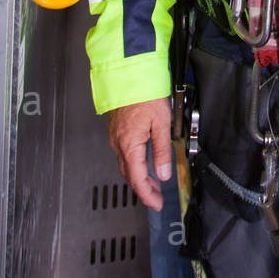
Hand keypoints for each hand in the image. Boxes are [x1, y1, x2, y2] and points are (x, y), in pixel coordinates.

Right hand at [107, 97, 172, 211]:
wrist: (129, 73)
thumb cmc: (144, 94)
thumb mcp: (160, 124)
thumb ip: (162, 151)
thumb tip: (163, 174)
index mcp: (129, 145)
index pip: (137, 179)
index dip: (147, 195)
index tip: (156, 204)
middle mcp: (118, 143)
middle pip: (129, 175)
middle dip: (143, 189)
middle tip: (156, 197)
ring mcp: (115, 136)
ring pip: (125, 164)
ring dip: (139, 176)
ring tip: (153, 182)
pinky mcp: (116, 129)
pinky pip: (123, 153)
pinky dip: (134, 163)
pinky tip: (143, 162)